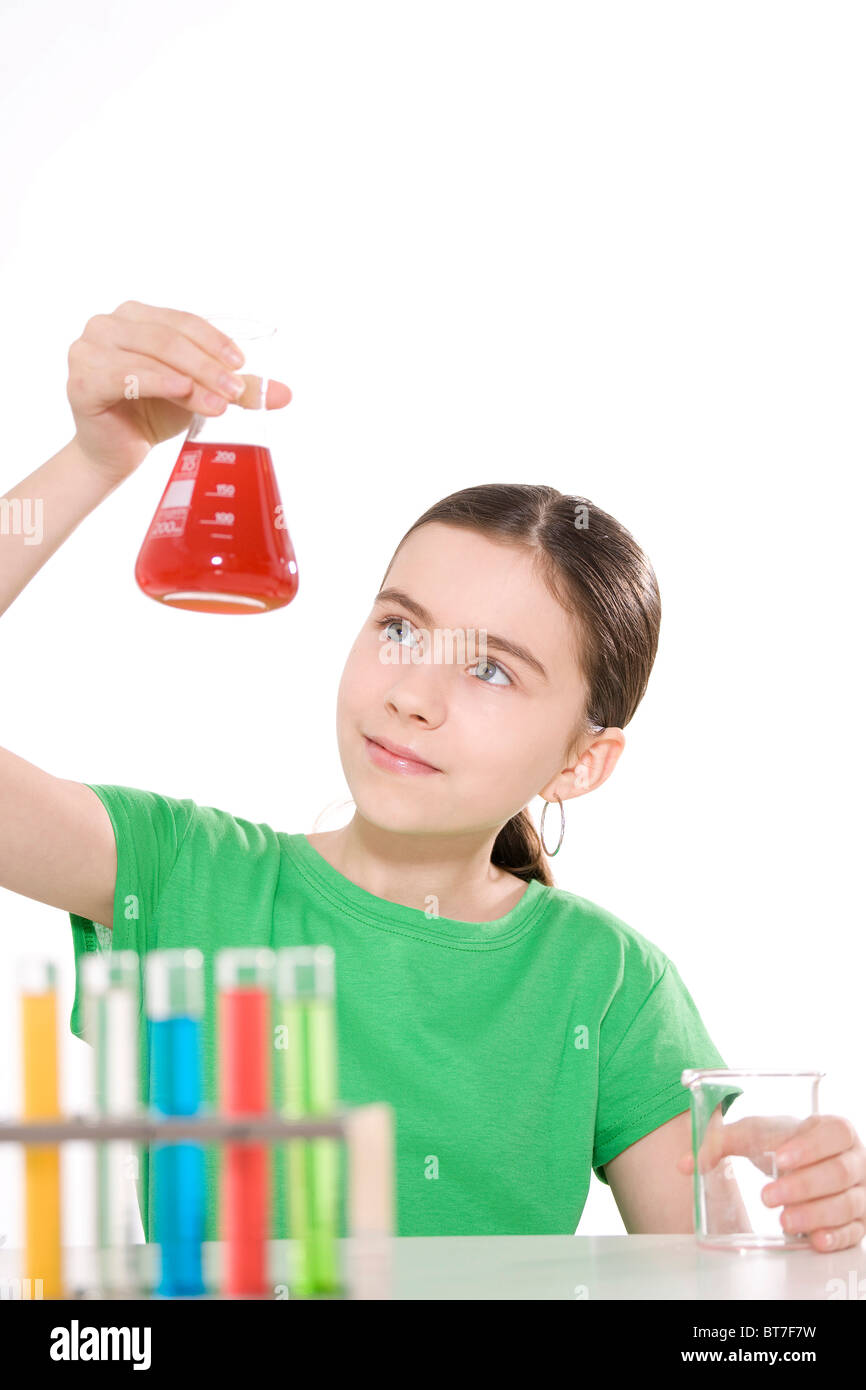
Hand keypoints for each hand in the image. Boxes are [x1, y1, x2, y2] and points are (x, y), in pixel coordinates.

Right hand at [67, 300, 292, 479]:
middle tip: (236, 390)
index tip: (242, 366)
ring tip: (219, 403)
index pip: (183, 321)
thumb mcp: (200, 394)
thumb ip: (237, 387)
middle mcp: (108, 324)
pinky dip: (156, 381)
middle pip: (168, 337)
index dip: (215, 341)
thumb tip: (286, 394)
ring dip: (191, 378)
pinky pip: (124, 375)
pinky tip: (181, 391)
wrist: (117, 451)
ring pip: (151, 354)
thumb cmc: (155, 413)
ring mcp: (88, 348)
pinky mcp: (81, 380)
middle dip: (208, 365)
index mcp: (137, 315)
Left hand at [676, 1113, 865, 1251]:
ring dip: (815, 1214)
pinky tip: (814, 1240)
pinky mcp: (858, 1222)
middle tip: (769, 1196)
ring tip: (784, 1220)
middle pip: (839, 1172)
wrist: (809, 1161)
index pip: (834, 1134)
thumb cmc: (787, 1144)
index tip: (780, 1158)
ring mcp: (859, 1193)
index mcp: (833, 1131)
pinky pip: (854, 1233)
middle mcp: (853, 1160)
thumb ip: (724, 1141)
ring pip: (847, 1204)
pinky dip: (835, 1237)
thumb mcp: (759, 1135)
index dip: (810, 1146)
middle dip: (803, 1186)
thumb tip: (687, 1163)